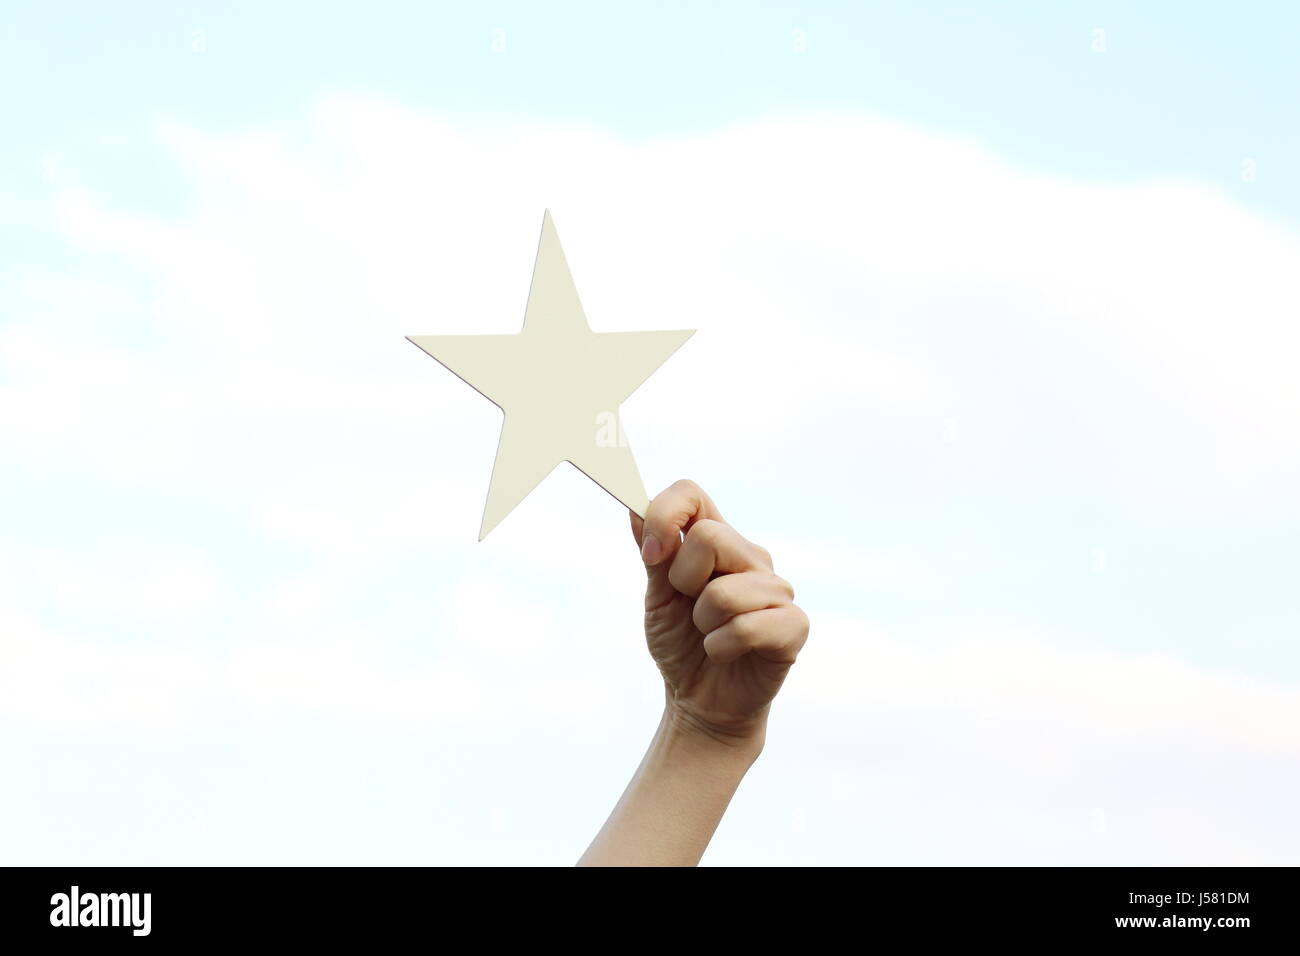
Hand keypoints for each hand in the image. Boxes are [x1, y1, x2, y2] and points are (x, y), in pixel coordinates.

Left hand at [631, 479, 809, 750]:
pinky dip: (721, 647)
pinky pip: (746, 626)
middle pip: (709, 537)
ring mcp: (777, 590)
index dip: (666, 515)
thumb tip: (634, 506)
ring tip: (710, 636)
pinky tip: (725, 654)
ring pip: (724, 591)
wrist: (701, 703)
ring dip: (703, 624)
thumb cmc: (681, 645)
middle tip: (690, 609)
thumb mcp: (658, 598)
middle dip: (683, 582)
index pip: (692, 494)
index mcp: (717, 541)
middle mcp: (751, 557)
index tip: (652, 555)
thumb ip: (654, 554)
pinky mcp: (793, 625)